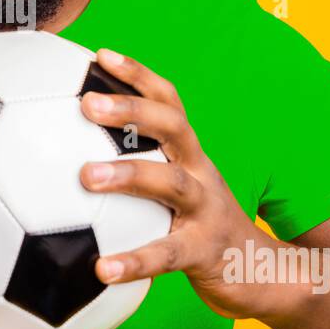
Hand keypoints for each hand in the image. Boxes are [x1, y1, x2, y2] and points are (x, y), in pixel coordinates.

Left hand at [78, 48, 303, 320]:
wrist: (261, 274)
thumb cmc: (200, 228)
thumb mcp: (176, 190)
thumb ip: (138, 171)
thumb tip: (68, 158)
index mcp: (189, 154)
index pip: (168, 102)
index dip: (138, 75)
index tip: (100, 55)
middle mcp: (200, 173)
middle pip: (173, 128)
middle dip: (131, 110)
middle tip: (86, 103)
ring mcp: (206, 211)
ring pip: (171, 184)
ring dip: (127, 175)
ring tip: (85, 176)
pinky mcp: (204, 253)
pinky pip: (166, 255)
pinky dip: (133, 262)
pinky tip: (101, 269)